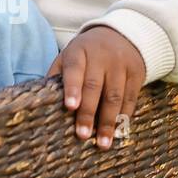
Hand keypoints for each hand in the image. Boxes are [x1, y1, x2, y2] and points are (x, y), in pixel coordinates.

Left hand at [47, 26, 145, 149]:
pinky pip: (131, 97)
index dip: (72, 89)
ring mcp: (120, 64)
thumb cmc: (86, 54)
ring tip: (103, 143)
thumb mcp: (69, 56)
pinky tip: (118, 132)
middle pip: (94, 87)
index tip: (70, 107)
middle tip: (83, 135)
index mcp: (78, 52)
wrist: (120, 35)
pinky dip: (124, 116)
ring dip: (109, 121)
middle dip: (88, 113)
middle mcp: (101, 57)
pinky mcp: (137, 73)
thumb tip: (40, 102)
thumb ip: (57, 76)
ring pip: (115, 95)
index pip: (74, 70)